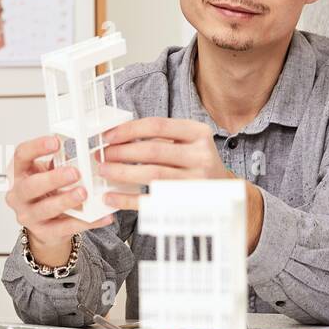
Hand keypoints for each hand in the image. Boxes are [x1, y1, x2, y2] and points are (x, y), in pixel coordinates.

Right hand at [6, 135, 114, 264]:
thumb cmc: (46, 193)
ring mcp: (28, 216)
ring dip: (66, 200)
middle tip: (75, 172)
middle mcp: (18, 195)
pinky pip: (65, 227)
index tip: (56, 142)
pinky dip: (86, 222)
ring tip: (83, 193)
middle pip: (30, 186)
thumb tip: (81, 147)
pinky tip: (102, 216)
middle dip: (53, 178)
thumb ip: (58, 162)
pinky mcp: (43, 233)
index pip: (21, 156)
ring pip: (46, 209)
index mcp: (18, 174)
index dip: (36, 147)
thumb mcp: (47, 173)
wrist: (44, 226)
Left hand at [95, 118, 231, 208]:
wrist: (227, 193)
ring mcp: (197, 180)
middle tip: (101, 155)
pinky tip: (112, 196)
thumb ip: (160, 138)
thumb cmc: (198, 164)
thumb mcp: (188, 143)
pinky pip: (152, 201)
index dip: (128, 130)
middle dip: (121, 152)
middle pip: (152, 150)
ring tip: (104, 171)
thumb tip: (117, 137)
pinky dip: (128, 199)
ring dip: (122, 172)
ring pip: (152, 175)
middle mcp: (200, 155)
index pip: (157, 125)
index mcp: (198, 133)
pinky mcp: (189, 203)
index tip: (107, 136)